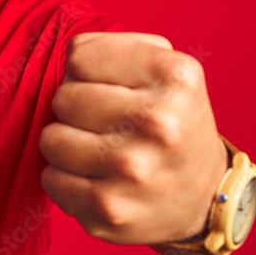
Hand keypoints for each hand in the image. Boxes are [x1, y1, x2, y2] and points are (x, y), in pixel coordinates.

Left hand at [38, 32, 226, 247]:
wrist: (205, 195)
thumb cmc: (173, 122)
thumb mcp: (166, 68)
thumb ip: (113, 46)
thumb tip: (68, 54)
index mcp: (174, 76)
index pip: (80, 56)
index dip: (86, 71)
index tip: (108, 86)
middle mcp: (158, 122)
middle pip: (63, 98)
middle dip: (75, 109)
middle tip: (103, 123)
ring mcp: (132, 169)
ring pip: (50, 138)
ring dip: (66, 144)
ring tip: (96, 150)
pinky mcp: (109, 208)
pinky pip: (51, 178)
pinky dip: (64, 178)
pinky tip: (94, 178)